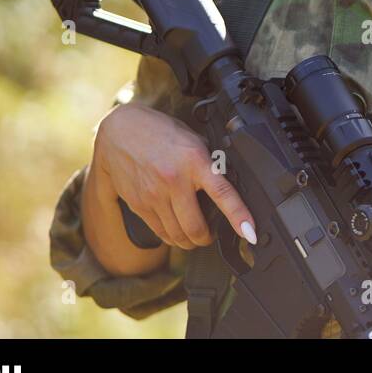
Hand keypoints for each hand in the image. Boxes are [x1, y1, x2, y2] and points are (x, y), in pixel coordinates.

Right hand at [93, 102, 255, 249]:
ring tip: (194, 235)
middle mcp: (174, 180)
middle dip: (207, 238)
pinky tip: (175, 231)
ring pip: (177, 235)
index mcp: (194, 160)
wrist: (121, 130)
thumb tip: (226, 181)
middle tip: (212, 235)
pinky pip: (159, 232)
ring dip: (190, 241)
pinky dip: (171, 237)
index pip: (222, 192)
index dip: (238, 215)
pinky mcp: (139, 204)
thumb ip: (207, 161)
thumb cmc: (161, 132)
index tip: (250, 232)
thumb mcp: (192, 139)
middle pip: (195, 227)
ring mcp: (154, 195)